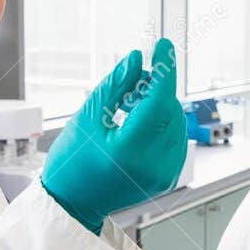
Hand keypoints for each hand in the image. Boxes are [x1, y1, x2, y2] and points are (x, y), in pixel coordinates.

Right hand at [41, 39, 187, 233]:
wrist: (72, 202)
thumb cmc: (73, 162)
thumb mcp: (88, 117)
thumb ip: (116, 86)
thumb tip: (137, 60)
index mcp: (129, 151)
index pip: (158, 101)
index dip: (163, 70)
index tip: (163, 47)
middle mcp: (152, 165)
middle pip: (170, 110)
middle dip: (155, 90)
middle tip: (131, 86)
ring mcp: (163, 174)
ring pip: (176, 124)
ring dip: (159, 107)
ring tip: (129, 108)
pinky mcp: (167, 178)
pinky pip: (176, 141)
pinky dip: (162, 125)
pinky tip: (138, 125)